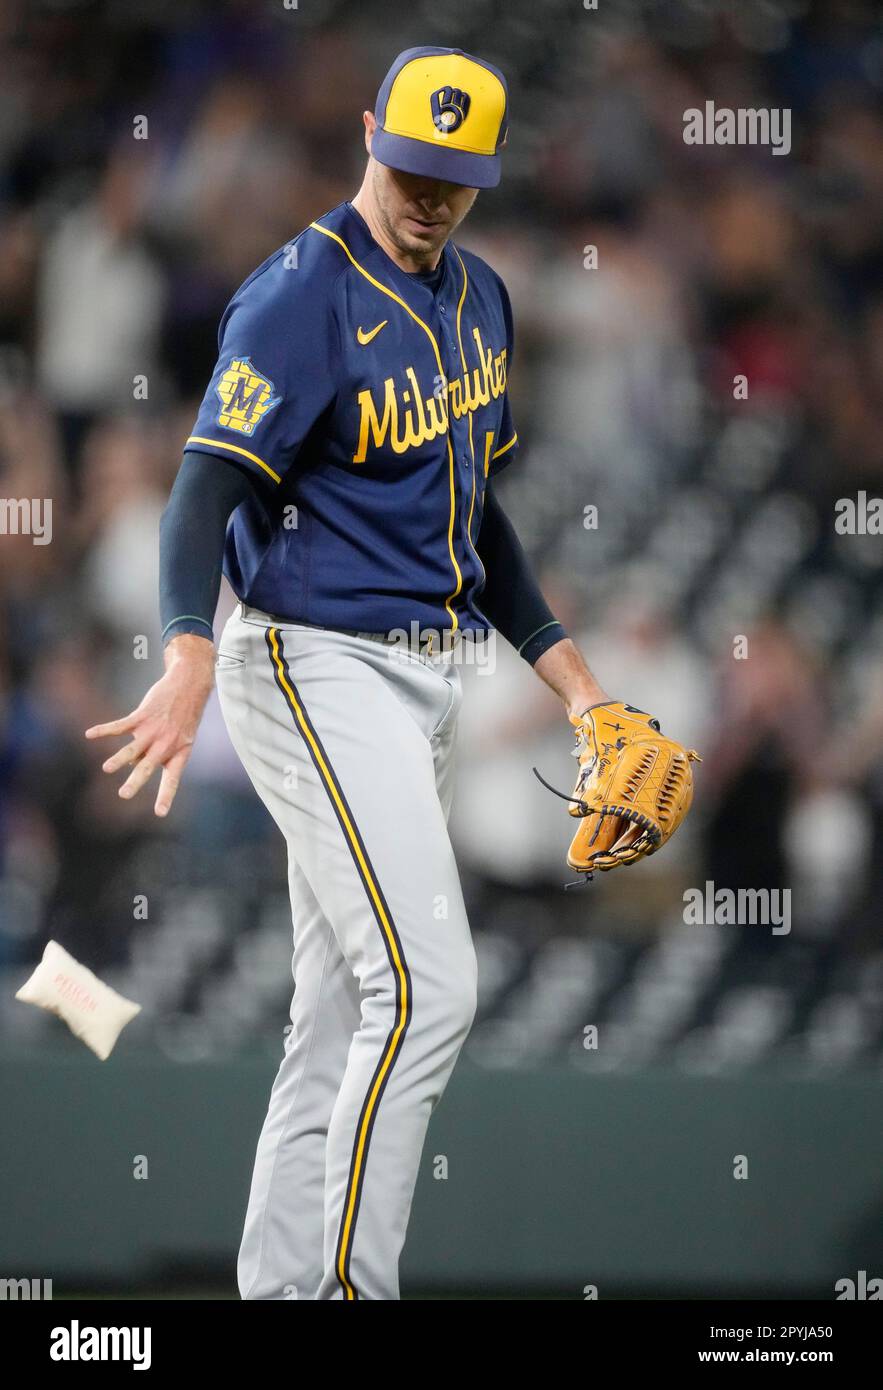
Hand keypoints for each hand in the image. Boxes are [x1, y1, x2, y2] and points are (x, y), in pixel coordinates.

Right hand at [85, 634, 215, 817]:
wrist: (189, 685)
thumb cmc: (183, 716)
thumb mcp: (179, 737)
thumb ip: (157, 753)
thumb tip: (133, 764)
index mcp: (179, 753)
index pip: (172, 779)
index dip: (166, 796)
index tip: (160, 813)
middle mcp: (166, 744)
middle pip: (148, 767)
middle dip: (135, 781)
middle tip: (124, 795)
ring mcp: (154, 730)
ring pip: (133, 749)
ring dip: (118, 759)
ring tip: (107, 769)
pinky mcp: (143, 716)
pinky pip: (120, 726)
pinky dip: (103, 730)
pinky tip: (89, 734)